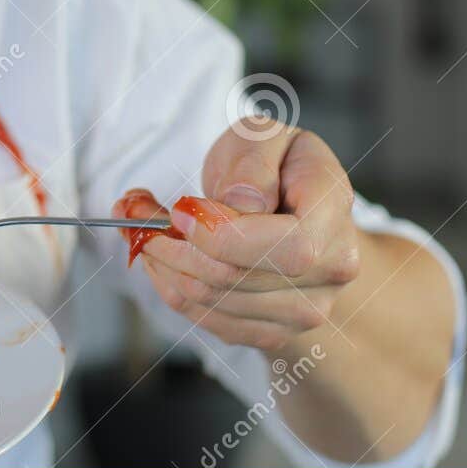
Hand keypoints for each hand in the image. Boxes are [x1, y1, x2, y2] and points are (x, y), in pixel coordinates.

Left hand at [114, 120, 361, 353]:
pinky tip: (162, 253)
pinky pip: (203, 316)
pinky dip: (168, 283)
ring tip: (144, 225)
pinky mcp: (270, 331)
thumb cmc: (275, 165)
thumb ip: (254, 163)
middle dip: (170, 242)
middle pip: (235, 276)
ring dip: (160, 261)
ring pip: (210, 298)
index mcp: (333, 215)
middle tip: (133, 209)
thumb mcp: (265, 136)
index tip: (179, 209)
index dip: (224, 235)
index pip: (288, 247)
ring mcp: (304, 309)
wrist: (294, 208)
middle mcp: (330, 271)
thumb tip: (241, 204)